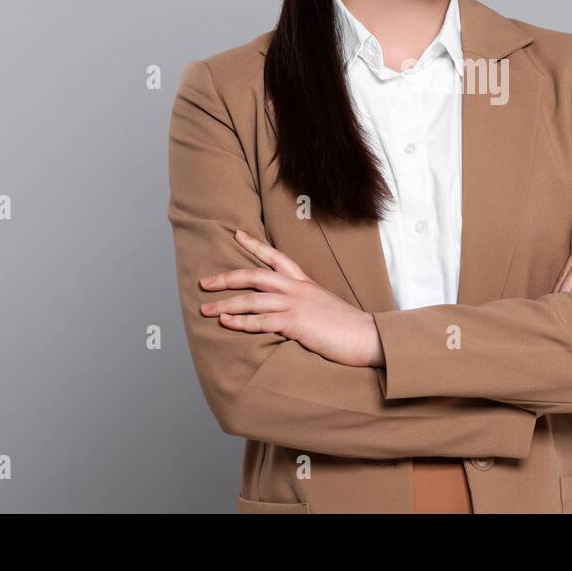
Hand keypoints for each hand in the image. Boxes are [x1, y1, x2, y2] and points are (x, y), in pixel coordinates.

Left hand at [199, 228, 383, 367]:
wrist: (367, 336)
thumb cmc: (346, 325)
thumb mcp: (323, 305)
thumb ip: (305, 301)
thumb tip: (288, 308)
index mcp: (305, 282)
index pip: (276, 257)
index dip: (254, 245)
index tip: (236, 234)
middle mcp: (298, 289)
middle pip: (255, 275)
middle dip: (227, 277)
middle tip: (204, 282)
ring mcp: (296, 305)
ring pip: (252, 299)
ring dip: (226, 304)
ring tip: (206, 310)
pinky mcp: (296, 324)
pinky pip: (262, 321)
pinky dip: (241, 322)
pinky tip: (227, 323)